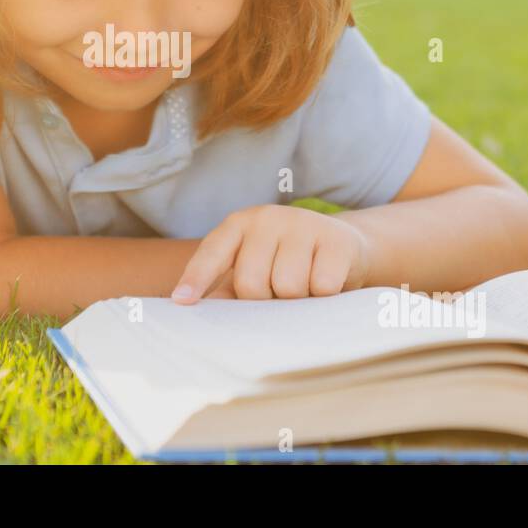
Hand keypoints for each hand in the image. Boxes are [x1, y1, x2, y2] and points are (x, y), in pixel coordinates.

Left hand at [171, 205, 372, 303]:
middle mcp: (267, 218)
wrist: (344, 245)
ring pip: (288, 287)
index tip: (183, 301)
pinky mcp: (336, 240)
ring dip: (297, 300)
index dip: (196, 277)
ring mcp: (303, 224)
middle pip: (251, 283)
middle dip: (264, 301)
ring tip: (304, 287)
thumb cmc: (288, 262)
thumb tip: (198, 309)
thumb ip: (227, 288)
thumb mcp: (255, 267)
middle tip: (278, 293)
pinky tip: (326, 284)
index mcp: (239, 225)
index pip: (212, 252)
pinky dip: (323, 296)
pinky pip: (321, 287)